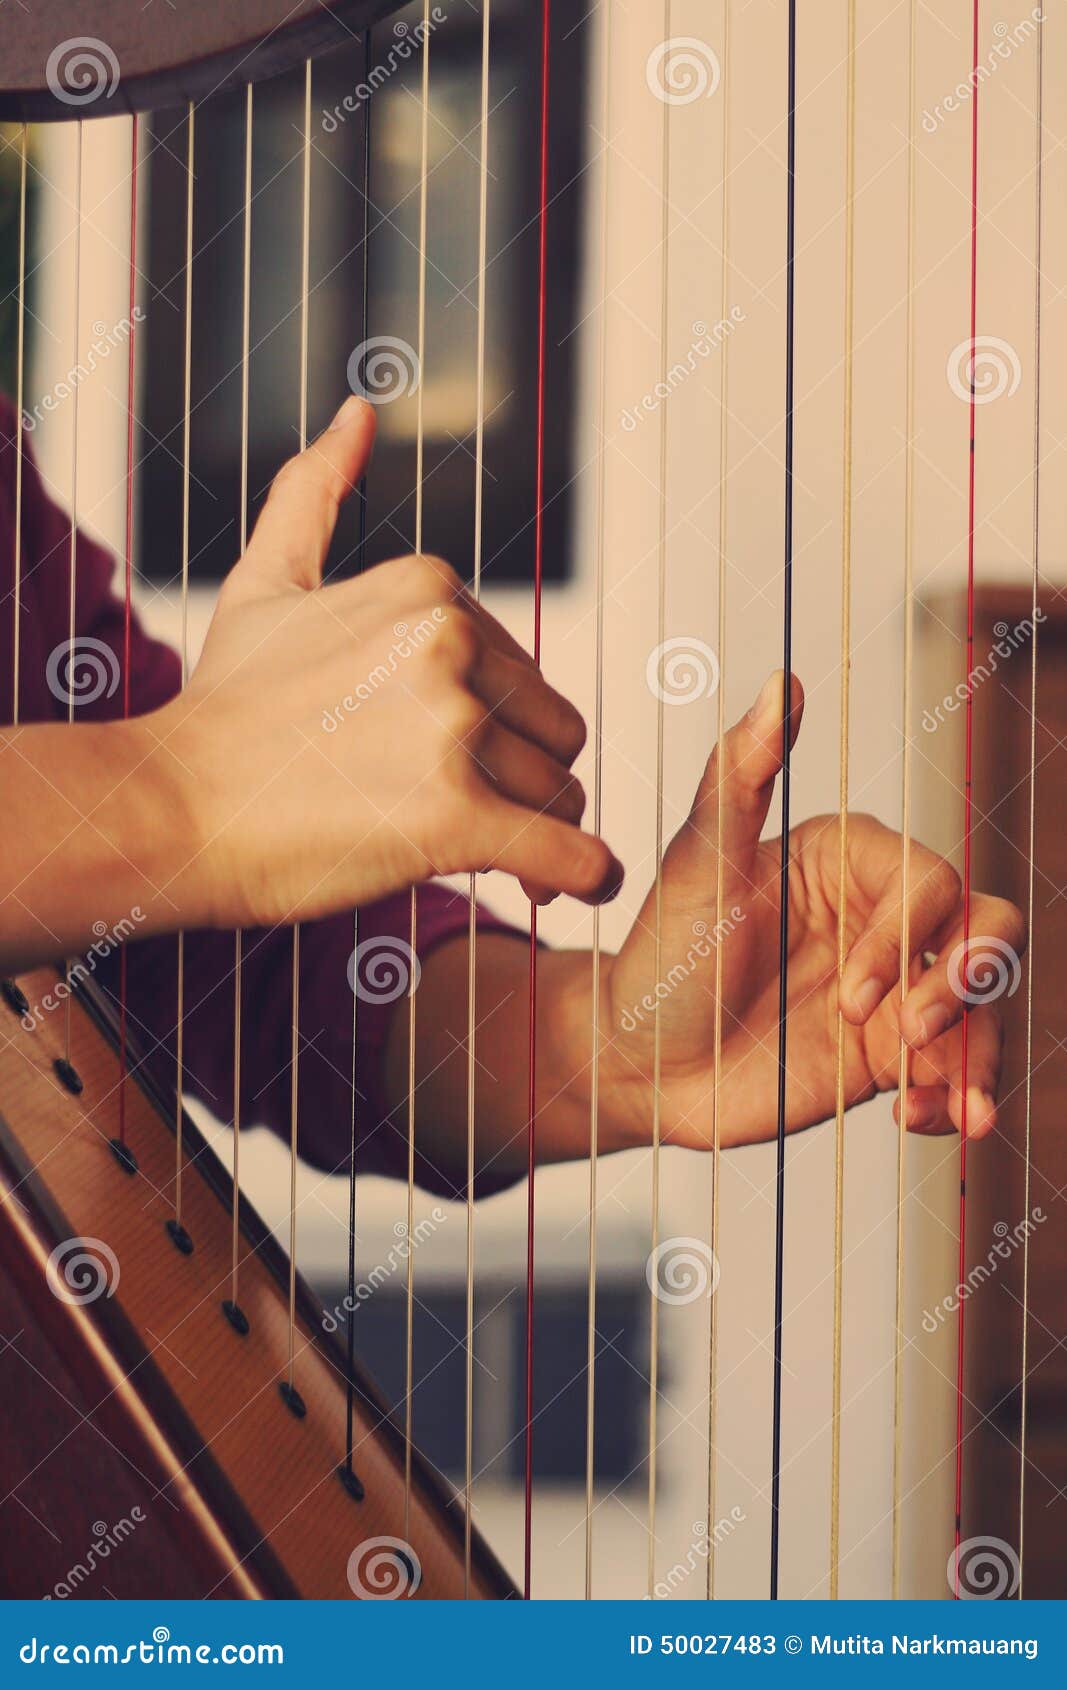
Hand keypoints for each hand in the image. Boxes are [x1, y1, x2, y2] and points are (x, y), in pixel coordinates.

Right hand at [146, 397, 622, 930]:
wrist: (166, 808)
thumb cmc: (222, 711)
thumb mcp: (265, 583)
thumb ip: (315, 494)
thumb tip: (359, 407)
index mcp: (429, 589)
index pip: (524, 675)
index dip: (499, 731)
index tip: (454, 768)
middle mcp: (449, 644)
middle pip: (554, 733)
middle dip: (521, 780)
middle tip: (464, 817)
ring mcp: (452, 727)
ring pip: (559, 796)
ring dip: (530, 835)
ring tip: (477, 857)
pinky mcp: (453, 815)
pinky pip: (569, 853)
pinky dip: (581, 877)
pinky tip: (561, 890)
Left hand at [595, 671, 1024, 1150]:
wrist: (637, 1065)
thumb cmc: (659, 957)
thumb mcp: (698, 868)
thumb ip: (743, 778)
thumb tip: (780, 683)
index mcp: (848, 858)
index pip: (931, 882)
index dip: (909, 939)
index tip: (852, 995)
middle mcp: (881, 917)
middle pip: (985, 930)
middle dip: (970, 984)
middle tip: (914, 1034)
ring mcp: (893, 988)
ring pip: (984, 1005)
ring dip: (982, 1054)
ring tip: (960, 1108)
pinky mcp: (888, 1054)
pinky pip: (954, 1071)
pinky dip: (955, 1099)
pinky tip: (925, 1123)